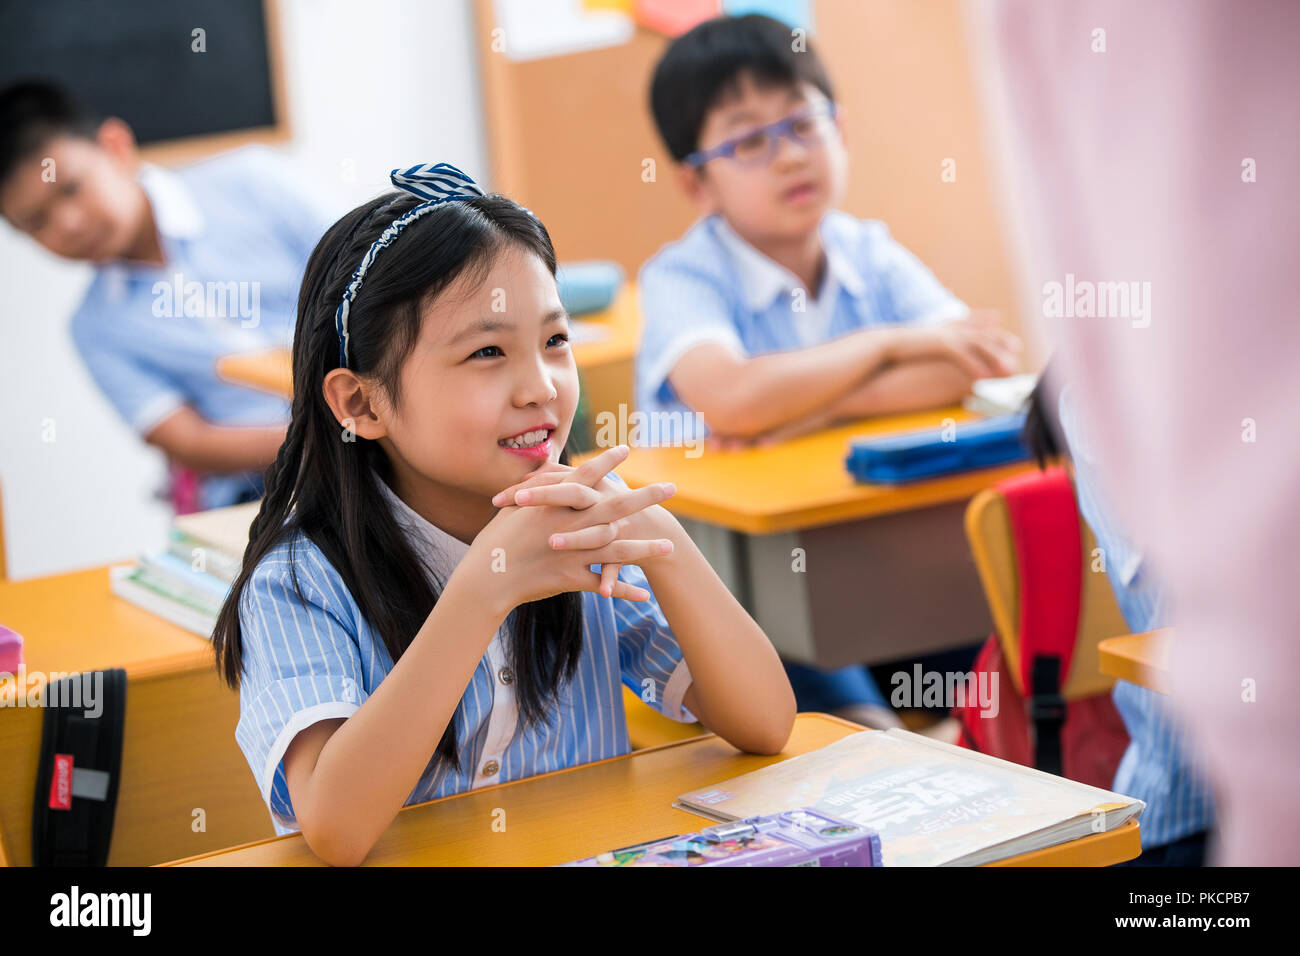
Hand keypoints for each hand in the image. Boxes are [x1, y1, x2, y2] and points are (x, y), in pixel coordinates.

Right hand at [489, 445, 678, 597]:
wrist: (488, 575)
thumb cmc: (496, 540)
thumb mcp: (512, 508)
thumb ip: (533, 491)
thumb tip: (539, 471)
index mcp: (555, 504)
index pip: (586, 477)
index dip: (607, 462)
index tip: (626, 449)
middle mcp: (570, 524)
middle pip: (616, 507)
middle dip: (646, 497)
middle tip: (671, 488)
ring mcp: (573, 552)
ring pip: (618, 548)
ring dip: (646, 549)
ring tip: (670, 547)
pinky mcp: (571, 577)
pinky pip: (603, 583)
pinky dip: (624, 590)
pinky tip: (645, 594)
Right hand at [889, 312, 1021, 379]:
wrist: (882, 344)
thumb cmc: (899, 347)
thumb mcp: (919, 341)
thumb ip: (929, 340)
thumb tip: (932, 342)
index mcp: (944, 325)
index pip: (971, 320)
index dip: (987, 320)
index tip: (1001, 321)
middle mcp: (949, 327)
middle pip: (981, 332)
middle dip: (1001, 341)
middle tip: (1018, 348)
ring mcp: (945, 334)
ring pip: (978, 344)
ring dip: (995, 357)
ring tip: (1007, 371)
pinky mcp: (940, 344)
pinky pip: (963, 356)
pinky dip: (974, 366)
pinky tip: (983, 379)